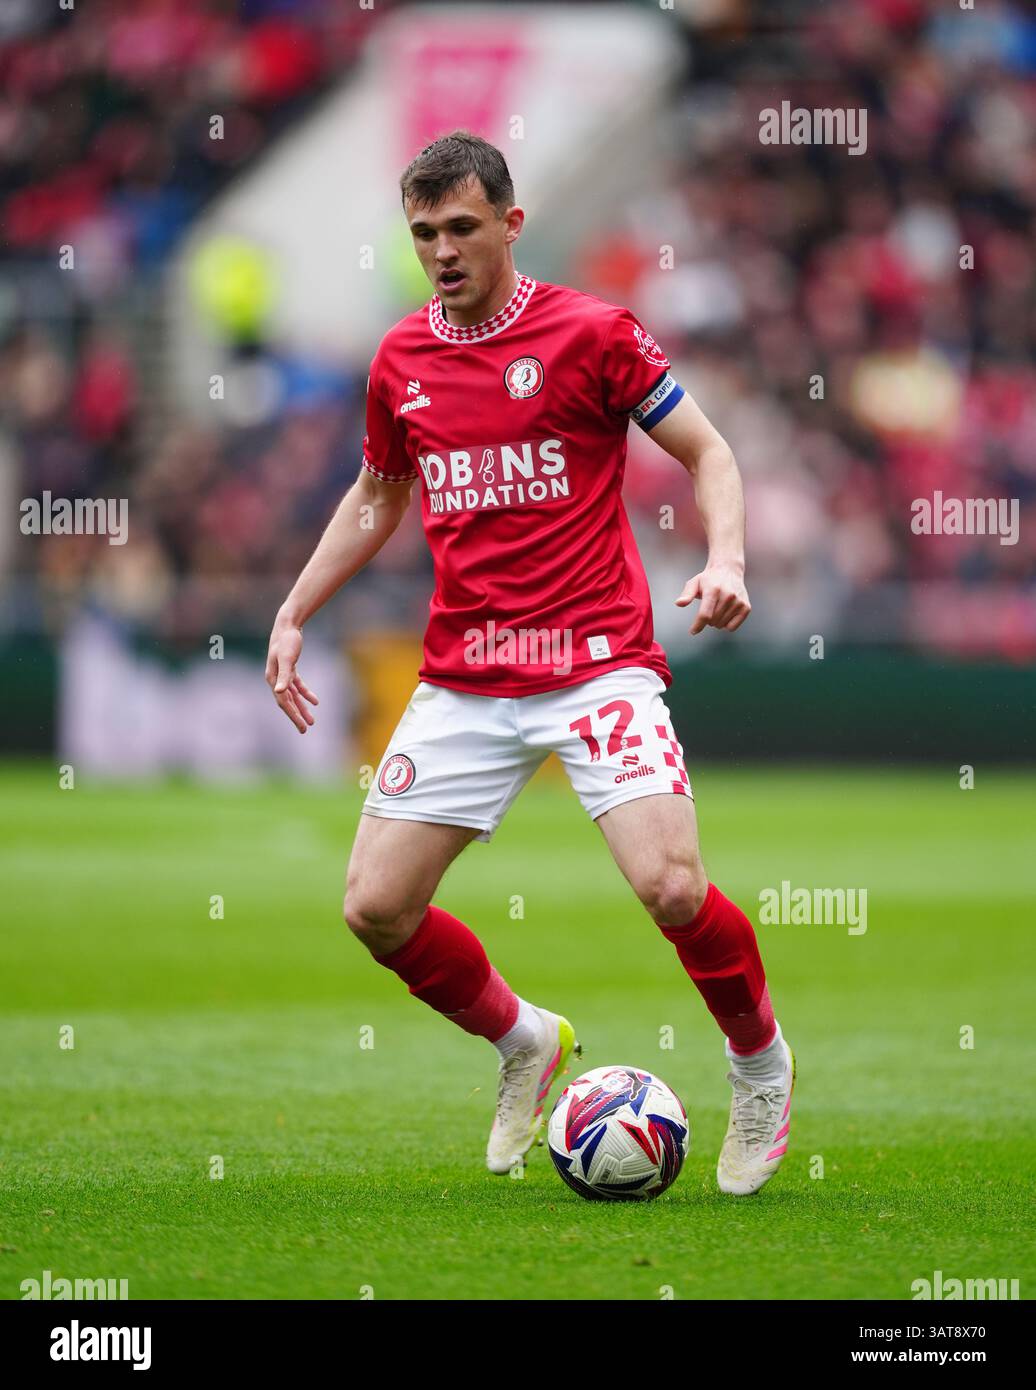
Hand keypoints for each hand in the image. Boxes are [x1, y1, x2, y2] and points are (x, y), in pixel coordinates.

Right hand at [265, 616, 319, 732]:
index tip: (303, 726)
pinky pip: (297, 686)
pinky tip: (315, 701)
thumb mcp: (287, 658)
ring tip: (311, 720)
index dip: (293, 715)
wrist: (287, 625)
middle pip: (286, 702)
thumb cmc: (287, 640)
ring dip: (301, 707)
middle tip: (305, 729)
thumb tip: (280, 692)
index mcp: (273, 678)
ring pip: (292, 696)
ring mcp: (282, 674)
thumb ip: (284, 675)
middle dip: (296, 716)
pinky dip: (305, 694)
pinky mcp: (290, 669)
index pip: (283, 702)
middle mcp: (275, 678)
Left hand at [675, 563, 750, 634]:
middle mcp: (728, 595)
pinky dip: (727, 624)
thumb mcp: (694, 583)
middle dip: (707, 620)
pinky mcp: (746, 607)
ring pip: (721, 625)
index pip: (705, 614)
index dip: (698, 625)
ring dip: (716, 621)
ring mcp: (738, 602)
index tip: (693, 631)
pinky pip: (732, 627)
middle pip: (712, 621)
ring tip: (717, 608)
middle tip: (708, 608)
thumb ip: (686, 594)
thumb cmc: (709, 579)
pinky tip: (726, 613)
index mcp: (713, 590)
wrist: (729, 571)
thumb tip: (678, 603)